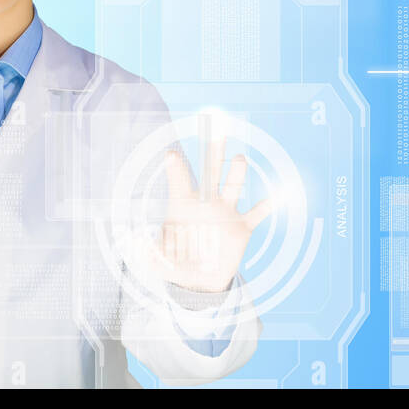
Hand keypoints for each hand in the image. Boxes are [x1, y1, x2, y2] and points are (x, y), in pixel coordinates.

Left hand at [142, 129, 273, 293]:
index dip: (175, 168)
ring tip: (239, 159)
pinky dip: (265, 207)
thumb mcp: (157, 259)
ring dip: (237, 173)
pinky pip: (255, 215)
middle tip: (216, 130)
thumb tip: (135, 243)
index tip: (171, 153)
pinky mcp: (241, 227)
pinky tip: (272, 197)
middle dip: (214, 152)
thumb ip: (148, 251)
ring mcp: (225, 212)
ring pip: (234, 186)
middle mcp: (206, 202)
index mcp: (183, 205)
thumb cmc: (176, 261)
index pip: (178, 181)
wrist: (200, 278)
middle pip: (211, 171)